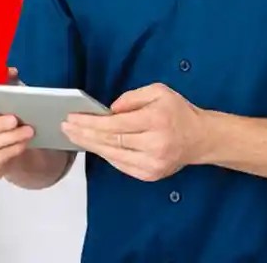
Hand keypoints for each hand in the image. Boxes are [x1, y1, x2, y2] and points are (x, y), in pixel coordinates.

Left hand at [61, 83, 208, 181]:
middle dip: (84, 134)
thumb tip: (109, 110)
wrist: (201, 139)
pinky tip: (93, 145)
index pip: (115, 124)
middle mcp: (155, 145)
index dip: (90, 122)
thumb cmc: (178, 112)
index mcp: (156, 121)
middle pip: (110, 141)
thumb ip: (132, 97)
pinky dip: (105, 154)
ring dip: (90, 145)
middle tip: (65, 127)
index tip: (72, 118)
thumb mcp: (159, 91)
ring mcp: (153, 163)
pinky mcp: (151, 175)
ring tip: (73, 135)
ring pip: (113, 155)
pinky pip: (120, 165)